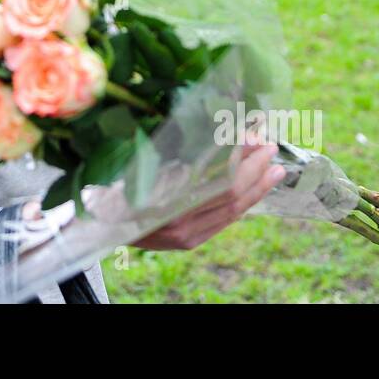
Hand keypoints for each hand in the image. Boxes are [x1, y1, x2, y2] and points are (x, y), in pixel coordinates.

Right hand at [128, 131, 283, 250]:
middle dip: (255, 169)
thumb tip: (224, 135)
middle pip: (231, 194)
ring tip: (275, 169)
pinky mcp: (190, 243)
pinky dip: (243, 203)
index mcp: (167, 197)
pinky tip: (255, 189)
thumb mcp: (146, 165)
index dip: (241, 157)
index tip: (254, 136)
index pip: (219, 179)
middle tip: (270, 146)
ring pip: (234, 211)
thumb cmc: (122, 186)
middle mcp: (179, 221)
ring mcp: (186, 235)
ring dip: (258, 187)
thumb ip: (182, 156)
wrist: (103, 225)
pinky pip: (225, 222)